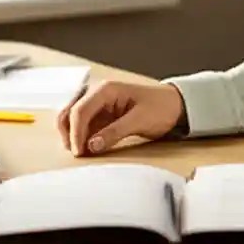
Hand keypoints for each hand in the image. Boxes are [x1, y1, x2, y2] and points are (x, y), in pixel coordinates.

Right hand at [56, 80, 184, 156]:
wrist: (175, 106)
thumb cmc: (160, 108)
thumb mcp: (140, 120)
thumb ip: (114, 132)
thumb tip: (91, 146)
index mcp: (106, 89)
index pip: (80, 110)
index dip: (76, 132)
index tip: (78, 152)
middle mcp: (97, 93)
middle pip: (70, 111)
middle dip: (69, 133)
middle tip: (76, 154)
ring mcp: (98, 104)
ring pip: (73, 118)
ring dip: (72, 135)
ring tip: (80, 153)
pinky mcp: (101, 115)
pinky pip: (84, 126)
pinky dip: (81, 137)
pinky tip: (87, 149)